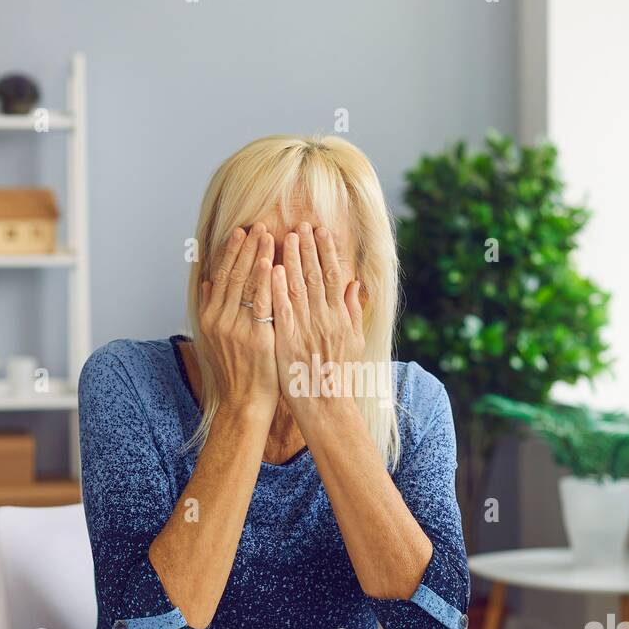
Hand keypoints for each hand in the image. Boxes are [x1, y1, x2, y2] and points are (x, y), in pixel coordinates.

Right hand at [199, 224, 278, 418]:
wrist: (243, 402)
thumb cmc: (235, 371)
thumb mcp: (215, 339)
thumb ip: (210, 309)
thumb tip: (206, 283)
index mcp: (210, 317)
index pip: (219, 276)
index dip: (230, 252)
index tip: (239, 232)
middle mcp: (220, 319)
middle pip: (232, 274)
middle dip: (245, 247)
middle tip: (256, 225)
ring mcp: (237, 328)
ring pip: (246, 284)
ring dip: (257, 256)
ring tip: (267, 234)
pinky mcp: (256, 338)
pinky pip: (262, 303)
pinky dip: (266, 282)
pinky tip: (273, 263)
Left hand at [270, 223, 364, 420]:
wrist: (326, 403)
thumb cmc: (339, 374)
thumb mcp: (354, 340)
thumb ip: (354, 310)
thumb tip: (356, 285)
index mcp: (340, 317)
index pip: (335, 275)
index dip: (328, 251)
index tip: (322, 231)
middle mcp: (324, 319)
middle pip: (316, 275)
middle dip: (308, 247)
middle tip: (302, 224)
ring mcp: (305, 329)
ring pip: (298, 287)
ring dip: (292, 260)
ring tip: (286, 237)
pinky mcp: (287, 341)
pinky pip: (281, 310)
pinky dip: (277, 289)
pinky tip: (272, 270)